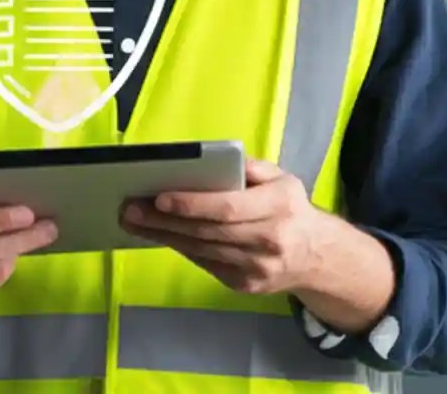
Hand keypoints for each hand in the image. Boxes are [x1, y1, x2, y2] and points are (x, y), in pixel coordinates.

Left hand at [119, 157, 331, 295]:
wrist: (316, 256)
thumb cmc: (290, 209)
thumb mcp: (281, 178)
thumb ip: (250, 167)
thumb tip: (208, 161)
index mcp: (279, 205)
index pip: (228, 207)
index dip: (192, 204)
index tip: (160, 197)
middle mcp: (270, 239)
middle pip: (208, 231)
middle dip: (165, 221)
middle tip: (130, 209)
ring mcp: (257, 268)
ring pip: (202, 250)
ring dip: (164, 236)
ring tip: (135, 221)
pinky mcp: (245, 286)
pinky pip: (206, 264)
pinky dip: (181, 248)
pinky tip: (160, 235)